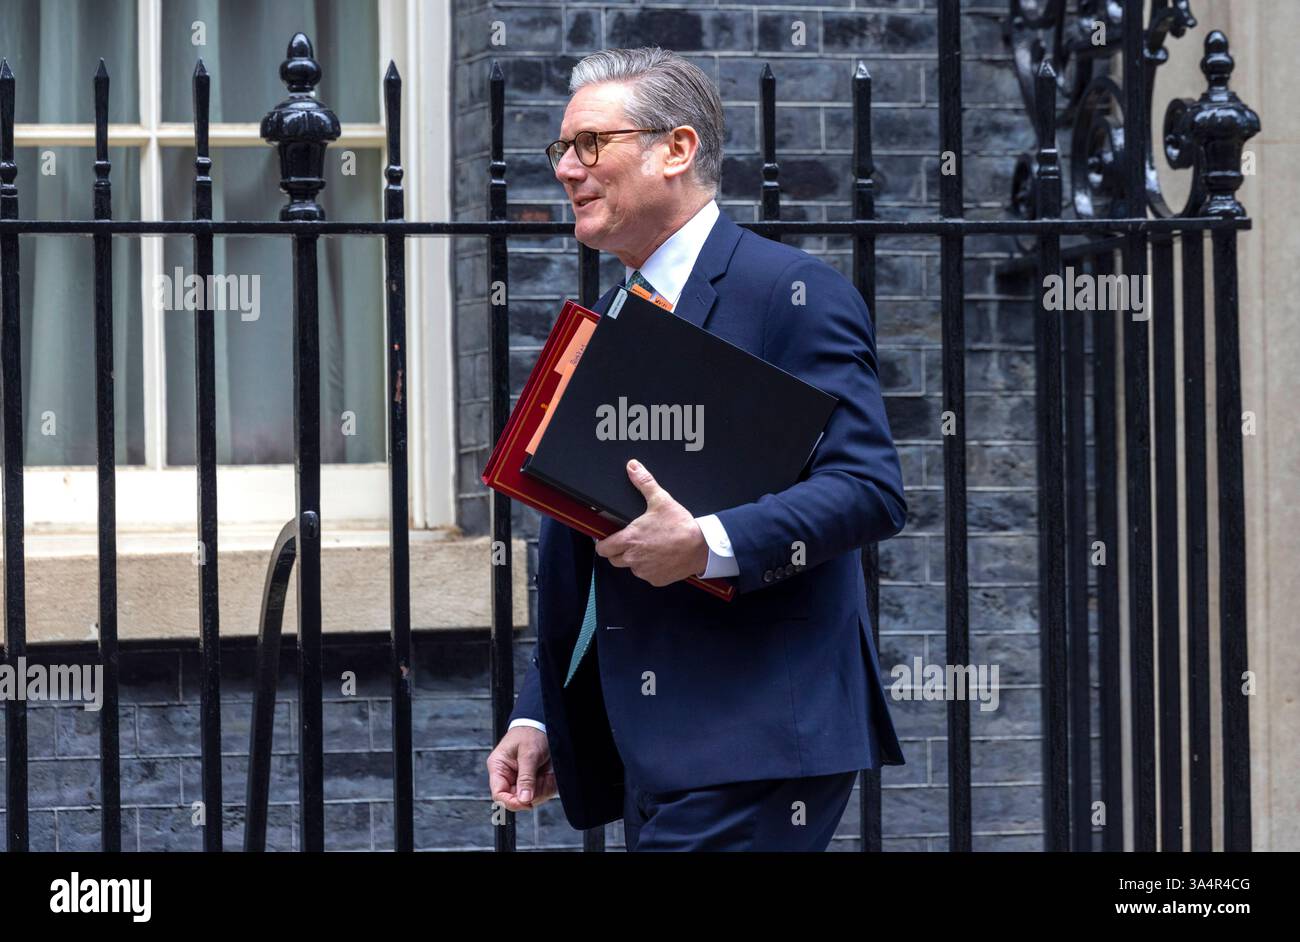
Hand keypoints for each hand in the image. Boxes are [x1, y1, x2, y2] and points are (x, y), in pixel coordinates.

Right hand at [486, 726, 557, 811]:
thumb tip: (524, 799)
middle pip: (517, 799)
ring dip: (543, 789)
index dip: (512, 802)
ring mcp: (520, 780)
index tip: (527, 803)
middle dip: (534, 794)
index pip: (498, 795)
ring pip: (531, 798)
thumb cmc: (530, 733)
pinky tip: (549, 775)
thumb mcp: (529, 754)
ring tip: (547, 773)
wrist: (542, 724)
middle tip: (544, 779)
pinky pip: (541, 793)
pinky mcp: (532, 781)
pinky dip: (548, 786)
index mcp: (498, 768)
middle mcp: (507, 776)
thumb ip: (526, 777)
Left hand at [595, 459, 709, 586]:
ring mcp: (644, 571)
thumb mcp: (661, 500)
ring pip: (631, 568)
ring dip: (636, 560)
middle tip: (632, 541)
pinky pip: (647, 575)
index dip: (604, 543)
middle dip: (619, 552)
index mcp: (629, 539)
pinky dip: (651, 568)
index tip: (610, 539)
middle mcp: (633, 558)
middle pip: (614, 560)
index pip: (603, 548)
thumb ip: (644, 483)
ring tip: (650, 548)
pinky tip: (661, 557)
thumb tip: (633, 467)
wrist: (701, 546)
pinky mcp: (656, 580)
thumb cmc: (680, 525)